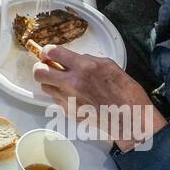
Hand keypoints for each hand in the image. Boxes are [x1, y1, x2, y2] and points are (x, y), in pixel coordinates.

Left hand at [32, 48, 163, 150]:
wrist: (130, 118)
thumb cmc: (125, 91)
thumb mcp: (108, 65)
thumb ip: (87, 60)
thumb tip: (72, 59)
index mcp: (84, 67)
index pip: (52, 53)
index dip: (46, 51)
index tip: (48, 53)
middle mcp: (73, 83)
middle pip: (39, 72)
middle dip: (41, 67)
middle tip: (49, 67)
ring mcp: (69, 99)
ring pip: (44, 87)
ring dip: (50, 82)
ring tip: (62, 81)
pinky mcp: (69, 112)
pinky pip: (56, 100)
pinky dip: (61, 95)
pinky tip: (74, 95)